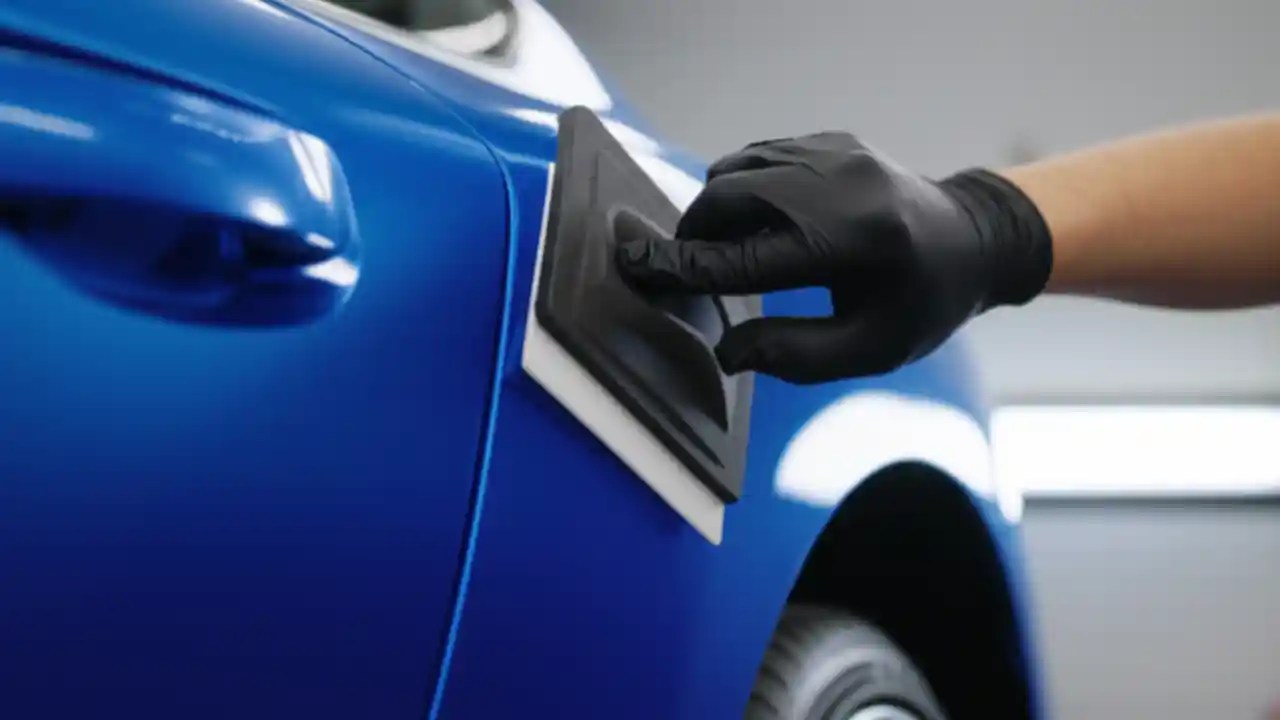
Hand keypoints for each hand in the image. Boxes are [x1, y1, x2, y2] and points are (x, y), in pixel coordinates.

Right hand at [615, 133, 1051, 383]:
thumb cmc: (920, 305)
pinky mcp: (832, 139)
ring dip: (714, 209)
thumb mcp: (870, 351)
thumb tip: (726, 353)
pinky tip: (758, 221)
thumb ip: (794, 355)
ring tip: (725, 248)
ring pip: (736, 169)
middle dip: (694, 234)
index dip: (685, 267)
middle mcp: (842, 186)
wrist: (972, 240)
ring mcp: (836, 151)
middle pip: (730, 198)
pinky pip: (758, 156)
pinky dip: (741, 189)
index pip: (745, 258)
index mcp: (853, 245)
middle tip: (688, 268)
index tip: (637, 267)